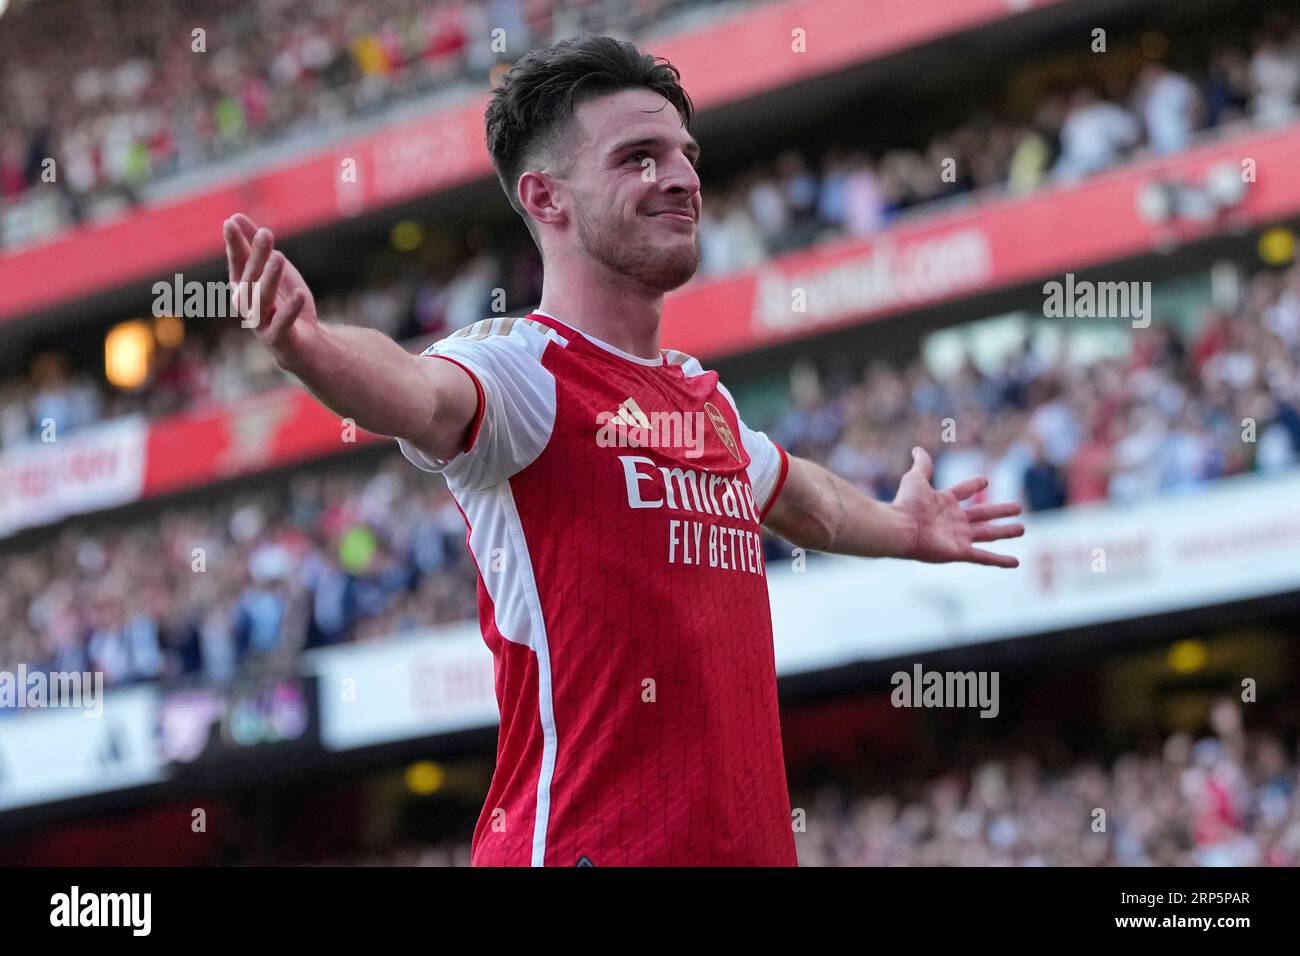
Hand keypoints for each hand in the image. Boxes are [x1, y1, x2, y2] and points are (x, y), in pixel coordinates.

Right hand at [223, 213, 320, 371]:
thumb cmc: (285, 304)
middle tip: (266, 233)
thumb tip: (235, 216)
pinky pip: (282, 324)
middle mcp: (247, 305)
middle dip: (257, 256)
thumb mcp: (274, 271)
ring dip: (270, 278)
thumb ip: (255, 247)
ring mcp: (261, 324)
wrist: (305, 345)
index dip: (234, 244)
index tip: (231, 222)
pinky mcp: (278, 340)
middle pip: (251, 278)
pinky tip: (299, 294)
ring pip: (262, 300)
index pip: (237, 262)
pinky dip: (290, 310)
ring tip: (279, 257)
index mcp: (244, 287)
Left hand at [891, 447, 1023, 567]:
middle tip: (1018, 507)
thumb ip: (922, 465)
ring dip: (1005, 532)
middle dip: (1000, 511)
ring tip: (1022, 529)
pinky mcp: (959, 552)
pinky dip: (1000, 560)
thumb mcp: (916, 478)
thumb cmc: (906, 503)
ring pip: (988, 534)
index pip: (963, 491)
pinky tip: (1015, 562)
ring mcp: (958, 537)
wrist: (900, 527)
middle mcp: (953, 520)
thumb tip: (917, 449)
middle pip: (983, 514)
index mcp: (944, 502)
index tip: (985, 480)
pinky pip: (984, 558)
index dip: (974, 484)